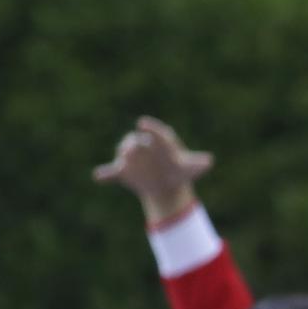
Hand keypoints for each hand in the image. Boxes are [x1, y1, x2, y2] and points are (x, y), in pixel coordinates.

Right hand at [92, 116, 214, 226]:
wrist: (167, 185)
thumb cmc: (179, 171)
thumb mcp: (190, 169)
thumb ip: (198, 163)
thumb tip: (209, 162)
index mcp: (160, 141)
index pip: (155, 132)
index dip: (149, 127)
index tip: (142, 123)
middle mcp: (142, 146)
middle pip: (135, 141)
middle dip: (132, 143)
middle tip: (132, 147)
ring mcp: (131, 158)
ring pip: (124, 154)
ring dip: (122, 156)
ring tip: (123, 161)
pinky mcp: (123, 171)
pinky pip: (111, 172)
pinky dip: (105, 174)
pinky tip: (98, 176)